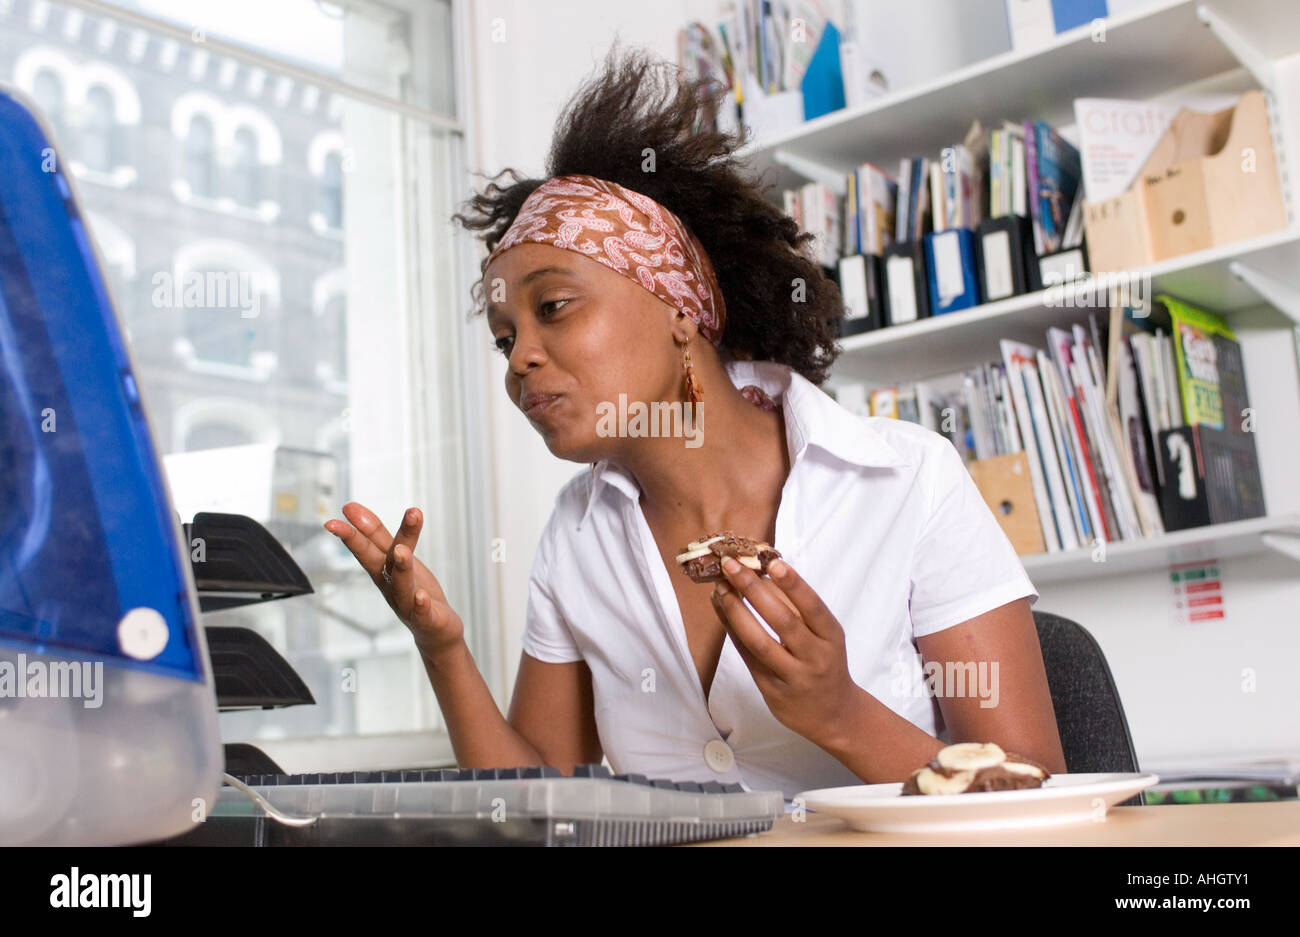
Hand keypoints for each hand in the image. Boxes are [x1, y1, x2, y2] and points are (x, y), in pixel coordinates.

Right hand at [324, 502, 463, 658]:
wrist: (436, 631)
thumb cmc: (414, 591)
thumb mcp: (397, 559)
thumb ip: (377, 535)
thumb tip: (351, 507)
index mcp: (383, 570)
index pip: (367, 545)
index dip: (354, 529)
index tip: (343, 508)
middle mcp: (390, 586)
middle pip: (375, 562)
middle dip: (358, 542)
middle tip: (341, 523)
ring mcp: (407, 604)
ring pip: (402, 585)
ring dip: (401, 568)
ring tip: (402, 551)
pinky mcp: (426, 619)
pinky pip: (422, 613)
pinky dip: (420, 604)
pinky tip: (421, 596)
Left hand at [710, 556, 861, 748]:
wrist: (834, 714)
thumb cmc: (826, 663)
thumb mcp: (825, 635)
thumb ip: (799, 607)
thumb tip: (763, 572)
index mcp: (831, 637)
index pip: (813, 607)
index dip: (793, 584)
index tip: (773, 562)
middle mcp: (814, 657)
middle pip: (782, 621)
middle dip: (753, 590)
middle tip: (731, 566)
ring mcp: (793, 677)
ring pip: (759, 642)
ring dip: (735, 612)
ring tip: (720, 589)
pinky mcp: (772, 690)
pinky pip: (748, 656)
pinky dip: (732, 631)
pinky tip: (721, 610)